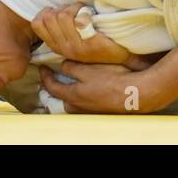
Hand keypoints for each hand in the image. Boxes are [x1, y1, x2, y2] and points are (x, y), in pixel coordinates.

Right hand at [32, 4, 132, 64]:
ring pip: (63, 15)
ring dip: (73, 7)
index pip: (38, 23)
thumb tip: (47, 12)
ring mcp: (77, 47)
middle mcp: (64, 48)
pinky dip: (83, 11)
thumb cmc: (97, 45)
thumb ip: (59, 30)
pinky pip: (79, 20)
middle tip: (74, 11)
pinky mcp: (92, 44)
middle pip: (50, 17)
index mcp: (57, 47)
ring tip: (82, 11)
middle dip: (61, 8)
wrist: (121, 58)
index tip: (60, 11)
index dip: (47, 12)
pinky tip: (89, 14)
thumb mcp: (72, 41)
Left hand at [38, 61, 158, 113]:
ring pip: (76, 101)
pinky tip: (93, 88)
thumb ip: (71, 68)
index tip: (42, 67)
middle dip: (58, 87)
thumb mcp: (88, 68)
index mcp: (73, 96)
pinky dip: (85, 95)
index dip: (45, 76)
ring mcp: (91, 111)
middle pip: (62, 97)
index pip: (51, 87)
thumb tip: (62, 66)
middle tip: (56, 75)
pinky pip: (88, 102)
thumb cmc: (111, 79)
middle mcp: (80, 107)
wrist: (135, 94)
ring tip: (76, 81)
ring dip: (73, 92)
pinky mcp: (102, 110)